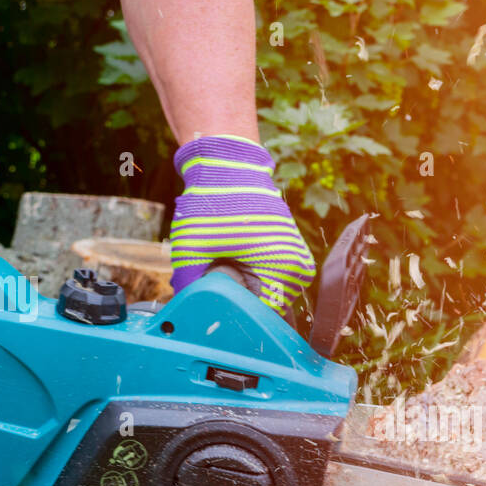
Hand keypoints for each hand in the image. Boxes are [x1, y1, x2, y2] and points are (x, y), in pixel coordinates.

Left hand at [169, 135, 315, 314]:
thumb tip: (186, 319)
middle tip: (213, 275)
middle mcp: (299, 272)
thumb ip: (189, 290)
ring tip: (224, 261)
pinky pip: (268, 284)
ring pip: (265, 299)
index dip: (233, 319)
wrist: (230, 166)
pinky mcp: (291, 259)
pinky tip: (233, 256)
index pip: (260, 320)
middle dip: (236, 303)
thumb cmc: (212, 202)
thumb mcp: (191, 248)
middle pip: (264, 311)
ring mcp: (298, 265)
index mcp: (285, 271)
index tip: (211, 308)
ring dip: (242, 292)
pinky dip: (248, 280)